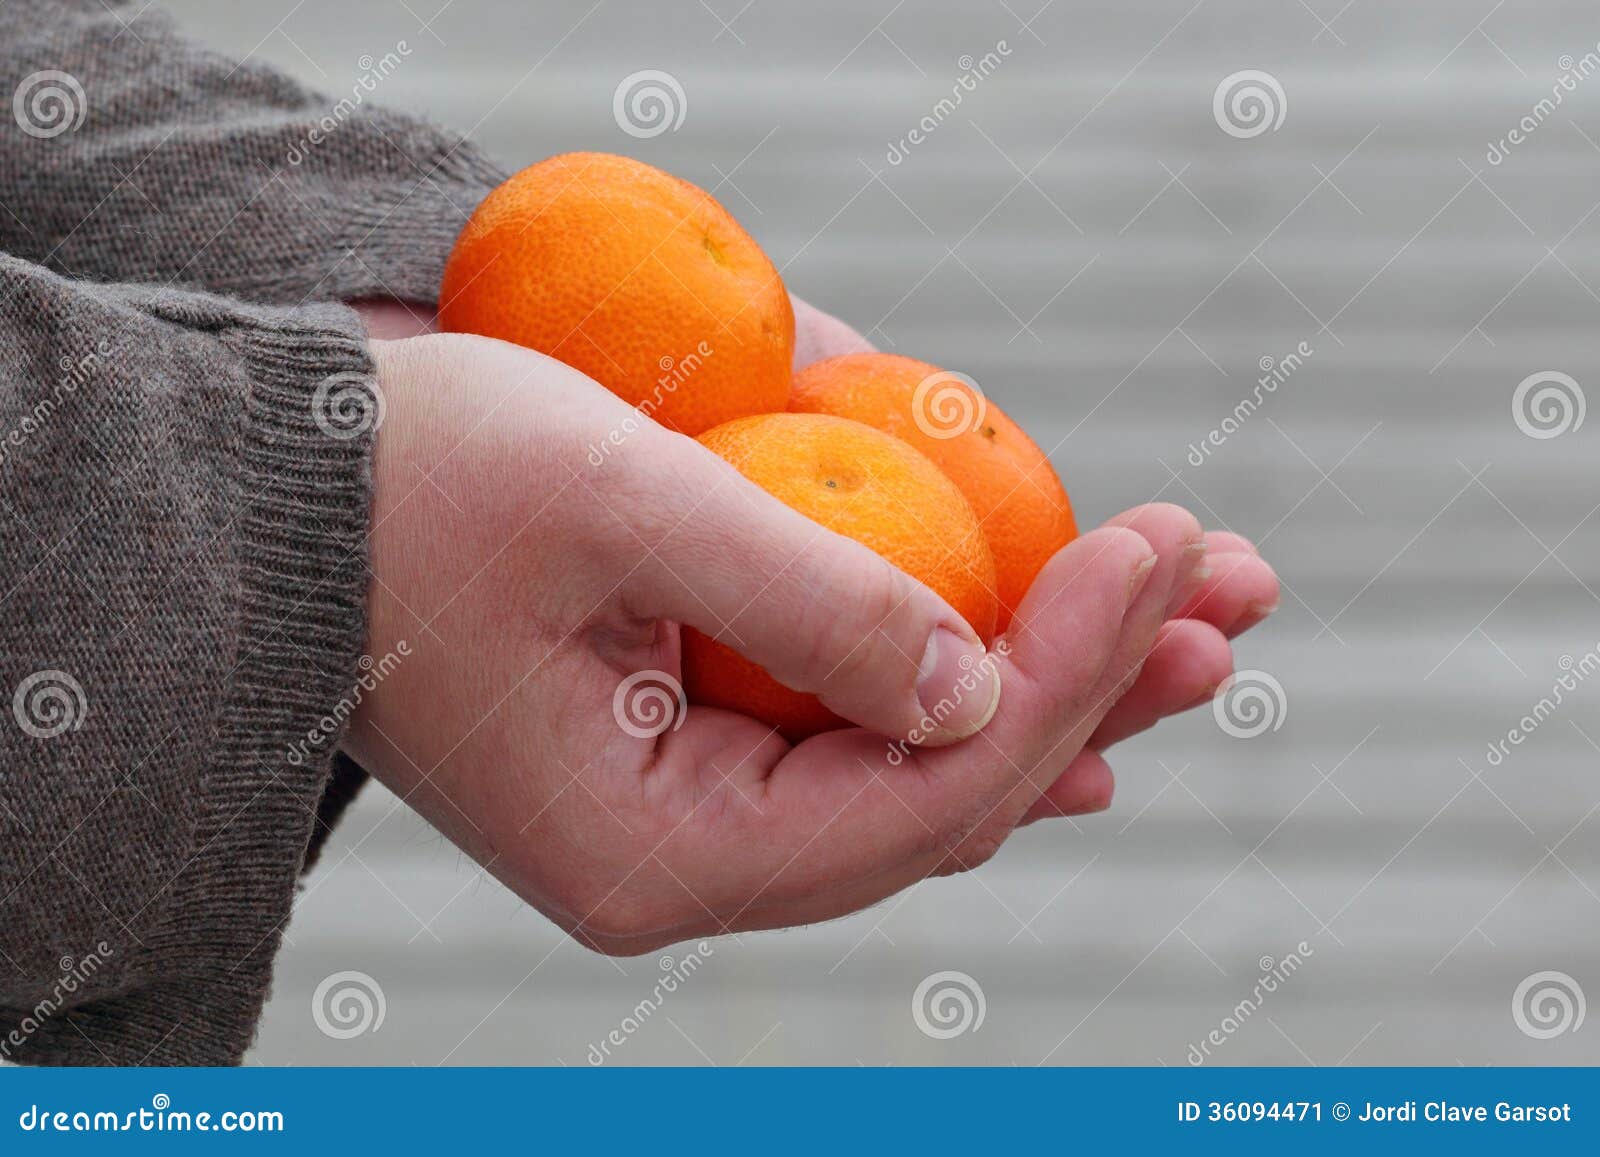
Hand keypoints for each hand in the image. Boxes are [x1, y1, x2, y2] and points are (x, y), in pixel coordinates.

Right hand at [344, 332, 1248, 954]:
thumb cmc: (415, 484)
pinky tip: (1055, 671)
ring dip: (1050, 692)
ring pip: (914, 777)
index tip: (1159, 549)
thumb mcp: (621, 506)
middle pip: (942, 801)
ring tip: (1181, 623)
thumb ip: (815, 600)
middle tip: (1224, 597)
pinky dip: (957, 695)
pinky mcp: (684, 753)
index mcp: (657, 851)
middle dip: (1092, 688)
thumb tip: (985, 693)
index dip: (1062, 676)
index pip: (923, 794)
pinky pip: (857, 745)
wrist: (278, 496)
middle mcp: (681, 864)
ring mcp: (684, 817)